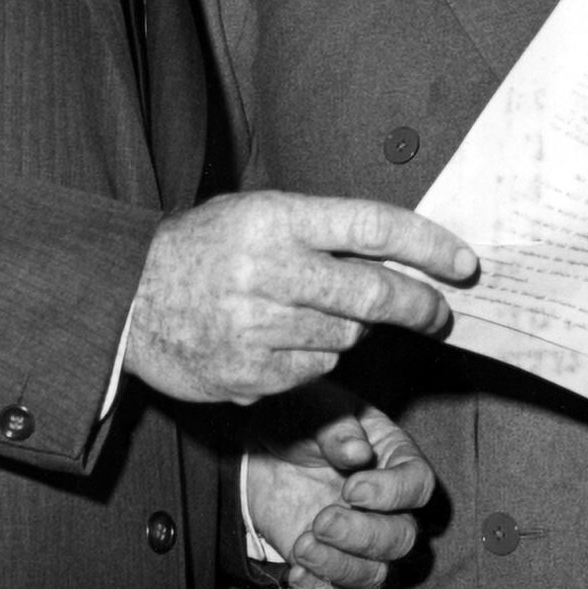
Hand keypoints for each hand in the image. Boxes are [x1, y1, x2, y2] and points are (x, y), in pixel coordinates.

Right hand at [126, 190, 476, 403]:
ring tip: (316, 313)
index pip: (372, 227)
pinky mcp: (248, 375)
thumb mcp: (256, 213)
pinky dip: (315, 359)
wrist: (124, 299)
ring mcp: (257, 328)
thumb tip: (402, 255)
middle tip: (438, 312)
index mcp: (276, 219)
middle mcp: (269, 271)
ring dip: (353, 331)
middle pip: (373, 295)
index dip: (428, 245)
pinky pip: (314, 371)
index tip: (463, 263)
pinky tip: (282, 340)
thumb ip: (322, 230)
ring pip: (347, 338)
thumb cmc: (204, 248)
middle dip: (419, 306)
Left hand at [247, 380, 432, 588]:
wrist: (260, 446)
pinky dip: (320, 588)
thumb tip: (359, 453)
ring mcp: (359, 536)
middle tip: (322, 520)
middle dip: (363, 536)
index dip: (391, 493)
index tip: (351, 489)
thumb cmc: (299, 416)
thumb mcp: (314, 407)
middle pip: (402, 537)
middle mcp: (386, 503)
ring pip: (376, 572)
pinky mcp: (331, 561)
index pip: (418, 484)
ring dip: (341, 567)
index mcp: (394, 456)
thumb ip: (337, 431)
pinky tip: (297, 570)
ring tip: (303, 545)